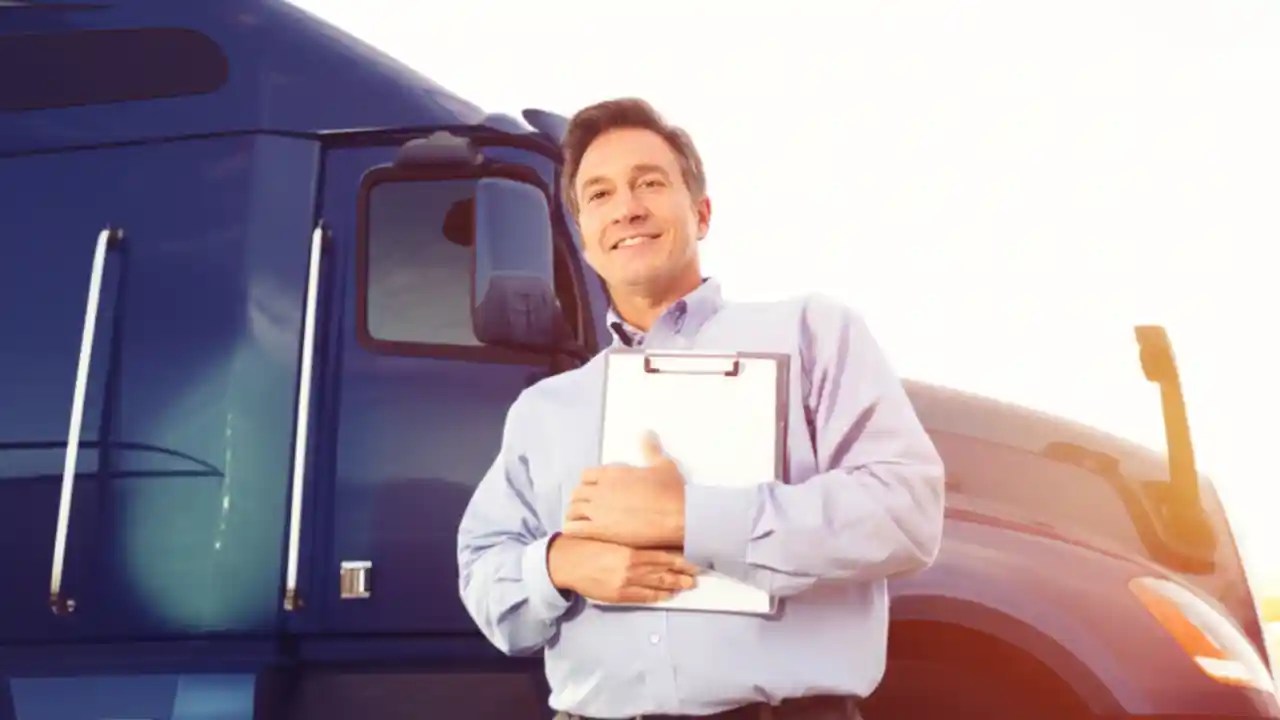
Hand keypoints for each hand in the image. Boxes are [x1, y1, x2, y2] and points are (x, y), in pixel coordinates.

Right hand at [547, 534, 699, 603]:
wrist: (567, 562)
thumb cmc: (589, 543)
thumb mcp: (610, 532)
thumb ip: (631, 533)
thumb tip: (652, 530)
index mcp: (631, 548)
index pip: (663, 552)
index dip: (681, 554)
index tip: (695, 552)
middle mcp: (632, 566)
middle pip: (665, 568)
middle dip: (684, 570)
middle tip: (699, 571)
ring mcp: (627, 582)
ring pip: (658, 583)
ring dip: (676, 583)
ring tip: (690, 583)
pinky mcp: (620, 594)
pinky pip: (645, 596)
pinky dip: (659, 595)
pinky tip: (669, 594)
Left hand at [564, 431, 685, 547]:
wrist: (678, 515)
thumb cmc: (672, 490)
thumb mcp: (662, 464)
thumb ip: (650, 449)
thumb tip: (646, 433)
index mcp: (612, 473)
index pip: (586, 476)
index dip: (588, 484)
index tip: (592, 491)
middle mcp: (600, 489)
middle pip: (577, 493)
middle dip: (579, 500)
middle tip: (583, 509)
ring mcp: (598, 510)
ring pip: (572, 510)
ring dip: (573, 515)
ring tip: (577, 522)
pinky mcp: (600, 529)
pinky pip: (574, 528)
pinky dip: (571, 529)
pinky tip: (576, 533)